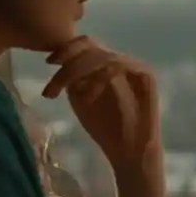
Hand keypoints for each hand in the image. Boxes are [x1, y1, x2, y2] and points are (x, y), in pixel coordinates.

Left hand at [43, 36, 160, 169]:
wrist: (130, 151)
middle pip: (91, 45)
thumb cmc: (105, 128)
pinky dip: (98, 80)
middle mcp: (121, 61)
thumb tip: (60, 59)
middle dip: (69, 61)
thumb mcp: (80, 98)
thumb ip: (72, 77)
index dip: (65, 49)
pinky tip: (88, 98)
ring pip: (100, 55)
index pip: (85, 45)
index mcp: (105, 64)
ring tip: (66, 92)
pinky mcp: (146, 74)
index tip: (49, 62)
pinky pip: (116, 66)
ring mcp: (134, 66)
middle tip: (53, 79)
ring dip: (78, 72)